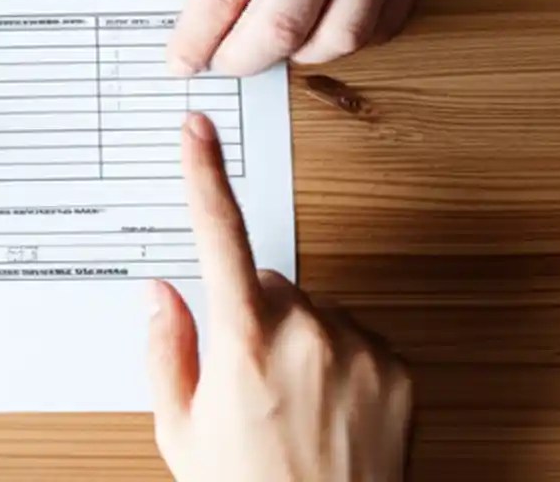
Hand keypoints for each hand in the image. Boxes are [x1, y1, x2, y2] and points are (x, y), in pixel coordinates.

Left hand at [102, 0, 455, 74]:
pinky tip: (321, 27)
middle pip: (280, 28)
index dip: (196, 40)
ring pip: (339, 37)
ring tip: (272, 44)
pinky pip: (385, 23)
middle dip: (241, 60)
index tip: (180, 61)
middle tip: (222, 60)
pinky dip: (349, 40)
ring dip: (296, 56)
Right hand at [146, 112, 412, 480]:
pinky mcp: (398, 366)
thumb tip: (162, 294)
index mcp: (242, 346)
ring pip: (310, 309)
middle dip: (249, 311)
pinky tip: (327, 407)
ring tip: (290, 403)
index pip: (218, 237)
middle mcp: (306, 336)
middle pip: (266, 283)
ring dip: (295, 337)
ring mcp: (359, 349)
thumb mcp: (179, 430)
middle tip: (244, 377)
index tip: (198, 130)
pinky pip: (354, 334)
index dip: (203, 175)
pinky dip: (337, 358)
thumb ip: (164, 349)